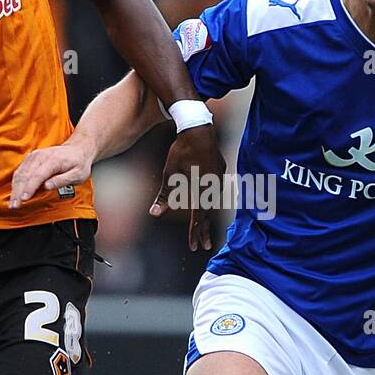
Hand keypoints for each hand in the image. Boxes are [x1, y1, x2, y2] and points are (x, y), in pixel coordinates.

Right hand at [10, 137, 94, 208]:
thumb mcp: (77, 174)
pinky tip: (15, 193)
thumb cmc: (78, 163)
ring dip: (15, 189)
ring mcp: (34, 157)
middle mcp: (41, 156)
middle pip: (25, 175)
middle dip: (18, 191)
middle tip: (15, 205)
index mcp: (53, 160)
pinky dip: (16, 182)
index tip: (24, 198)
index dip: (29, 188)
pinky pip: (20, 171)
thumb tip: (47, 186)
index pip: (37, 175)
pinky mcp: (31, 159)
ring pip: (20, 173)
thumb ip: (62, 180)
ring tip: (13, 202)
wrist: (77, 150)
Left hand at [150, 124, 226, 251]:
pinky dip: (211, 200)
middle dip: (204, 230)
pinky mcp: (220, 169)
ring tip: (204, 229)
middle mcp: (213, 186)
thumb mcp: (169, 174)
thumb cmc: (181, 150)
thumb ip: (164, 196)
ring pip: (214, 202)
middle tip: (204, 246)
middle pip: (209, 213)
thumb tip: (154, 214)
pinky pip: (216, 189)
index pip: (198, 218)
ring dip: (208, 216)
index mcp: (201, 190)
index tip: (193, 246)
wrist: (198, 128)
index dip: (195, 233)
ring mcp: (219, 178)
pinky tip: (208, 202)